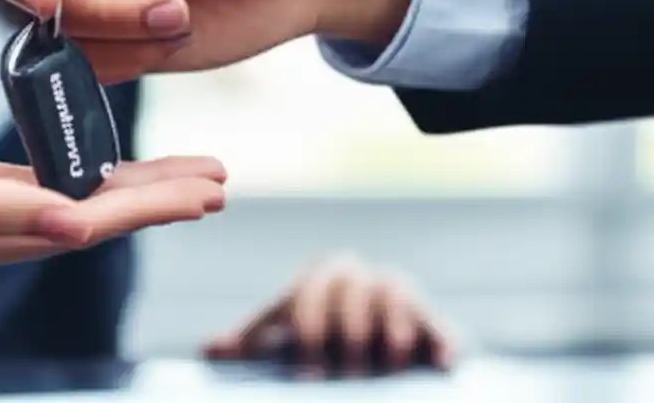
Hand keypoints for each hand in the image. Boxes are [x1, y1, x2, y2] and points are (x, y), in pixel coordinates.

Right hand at [0, 121, 226, 283]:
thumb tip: (75, 227)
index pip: (87, 223)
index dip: (151, 205)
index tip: (209, 189)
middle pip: (87, 217)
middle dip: (154, 200)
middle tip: (216, 180)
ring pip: (61, 205)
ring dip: (119, 192)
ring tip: (171, 178)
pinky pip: (20, 191)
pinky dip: (63, 180)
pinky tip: (77, 171)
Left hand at [203, 256, 453, 374]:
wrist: (377, 342)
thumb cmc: (318, 339)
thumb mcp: (284, 341)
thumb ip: (250, 344)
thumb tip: (209, 350)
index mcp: (318, 278)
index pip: (307, 299)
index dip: (306, 335)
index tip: (306, 376)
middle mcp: (359, 277)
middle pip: (351, 294)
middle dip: (347, 336)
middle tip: (343, 374)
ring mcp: (400, 293)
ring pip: (396, 298)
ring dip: (391, 334)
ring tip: (387, 369)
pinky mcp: (435, 321)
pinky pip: (442, 326)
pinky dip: (443, 343)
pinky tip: (442, 364)